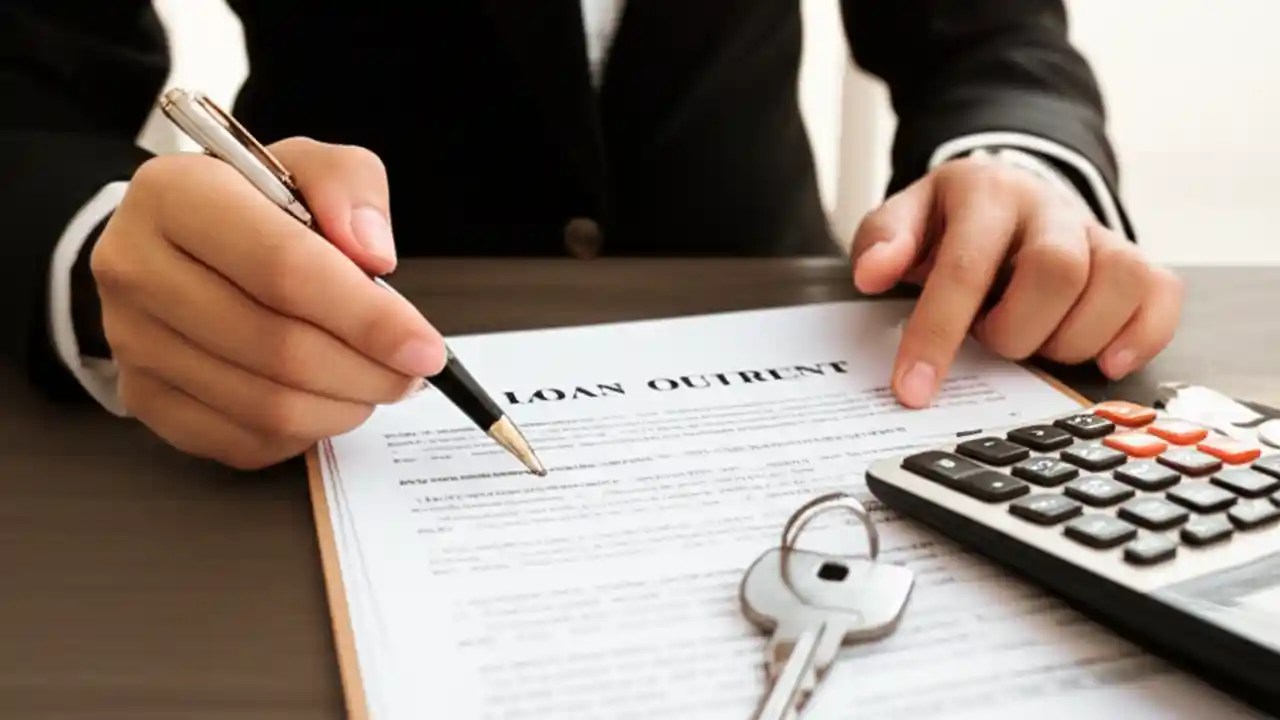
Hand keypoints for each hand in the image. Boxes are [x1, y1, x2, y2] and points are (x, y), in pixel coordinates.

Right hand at [91, 137, 445, 469]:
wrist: (177, 242)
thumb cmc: (251, 206)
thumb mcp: (306, 167)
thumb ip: (348, 187)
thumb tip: (372, 253)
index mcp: (173, 194)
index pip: (285, 269)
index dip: (367, 318)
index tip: (426, 348)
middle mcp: (134, 268)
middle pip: (279, 348)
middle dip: (367, 372)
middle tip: (412, 374)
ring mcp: (130, 342)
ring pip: (266, 406)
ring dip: (343, 407)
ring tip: (375, 383)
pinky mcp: (141, 398)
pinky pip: (243, 442)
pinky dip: (303, 433)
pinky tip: (324, 400)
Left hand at [851, 155, 1182, 408]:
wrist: (1009, 194)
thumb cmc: (953, 223)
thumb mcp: (905, 219)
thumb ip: (882, 240)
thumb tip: (872, 272)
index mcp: (986, 193)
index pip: (966, 266)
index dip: (938, 332)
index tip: (913, 388)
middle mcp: (1050, 209)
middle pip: (1057, 272)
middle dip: (1016, 331)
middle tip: (991, 342)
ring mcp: (1100, 235)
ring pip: (1116, 285)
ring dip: (1070, 339)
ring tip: (1036, 344)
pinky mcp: (1137, 264)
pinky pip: (1162, 296)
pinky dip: (1139, 337)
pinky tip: (1104, 360)